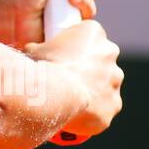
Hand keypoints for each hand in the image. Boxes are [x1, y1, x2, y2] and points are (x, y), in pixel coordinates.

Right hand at [23, 18, 123, 138]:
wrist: (53, 94)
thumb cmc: (42, 67)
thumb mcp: (34, 50)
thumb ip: (40, 49)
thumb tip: (34, 54)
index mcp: (93, 33)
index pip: (88, 35)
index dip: (74, 46)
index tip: (62, 55)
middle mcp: (110, 53)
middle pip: (101, 60)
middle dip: (88, 69)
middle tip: (66, 78)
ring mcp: (114, 81)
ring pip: (105, 85)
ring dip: (92, 90)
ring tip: (70, 99)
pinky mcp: (113, 105)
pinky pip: (104, 108)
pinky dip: (93, 112)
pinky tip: (76, 115)